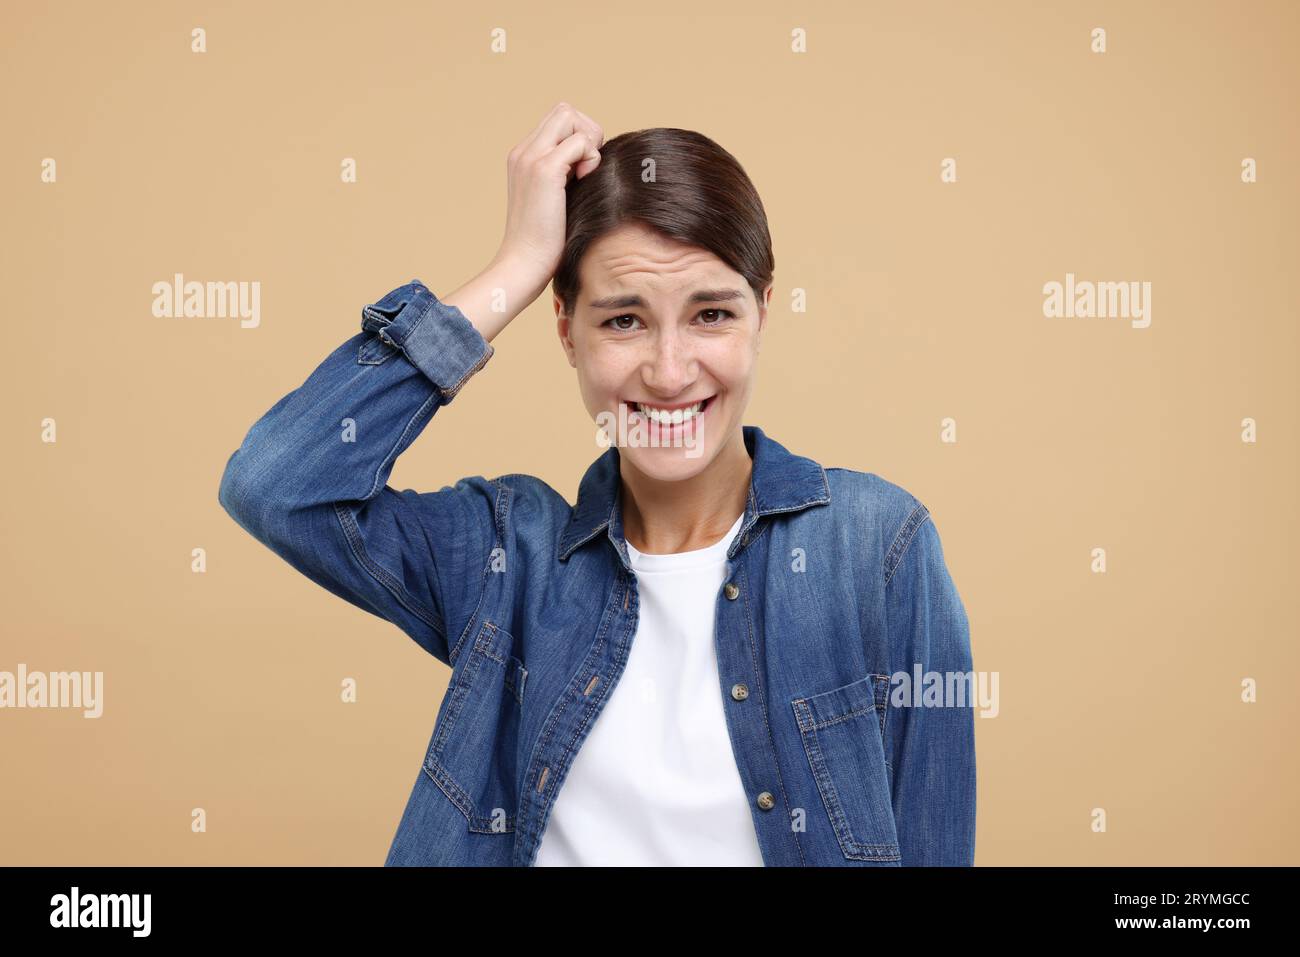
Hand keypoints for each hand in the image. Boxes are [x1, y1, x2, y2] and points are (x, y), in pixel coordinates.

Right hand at [494, 102, 604, 292]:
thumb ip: (567, 177)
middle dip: (587, 132)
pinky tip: (584, 181)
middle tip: (588, 167)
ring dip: (589, 141)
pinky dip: (591, 157)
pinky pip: (579, 141)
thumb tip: (592, 164)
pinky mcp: (544, 170)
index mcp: (523, 157)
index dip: (579, 137)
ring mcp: (531, 157)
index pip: (558, 121)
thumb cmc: (544, 243)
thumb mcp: (555, 201)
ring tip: (585, 174)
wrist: (524, 264)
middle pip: (564, 110)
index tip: (583, 169)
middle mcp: (523, 151)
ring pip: (570, 116)